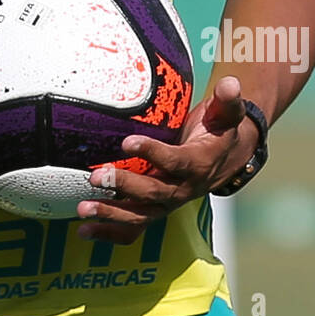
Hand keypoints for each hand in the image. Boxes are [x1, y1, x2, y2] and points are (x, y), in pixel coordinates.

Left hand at [76, 76, 257, 243]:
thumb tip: (231, 83)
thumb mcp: (226, 113)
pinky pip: (134, 228)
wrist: (223, 157)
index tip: (127, 142)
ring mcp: (168, 203)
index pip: (175, 162)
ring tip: (83, 208)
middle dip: (124, 186)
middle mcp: (183, 189)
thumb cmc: (217, 129)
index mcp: (199, 164)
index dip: (152, 153)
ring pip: (141, 215)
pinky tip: (84, 231)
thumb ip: (228, 100)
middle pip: (154, 193)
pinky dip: (109, 232)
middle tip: (96, 176)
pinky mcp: (156, 210)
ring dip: (112, 213)